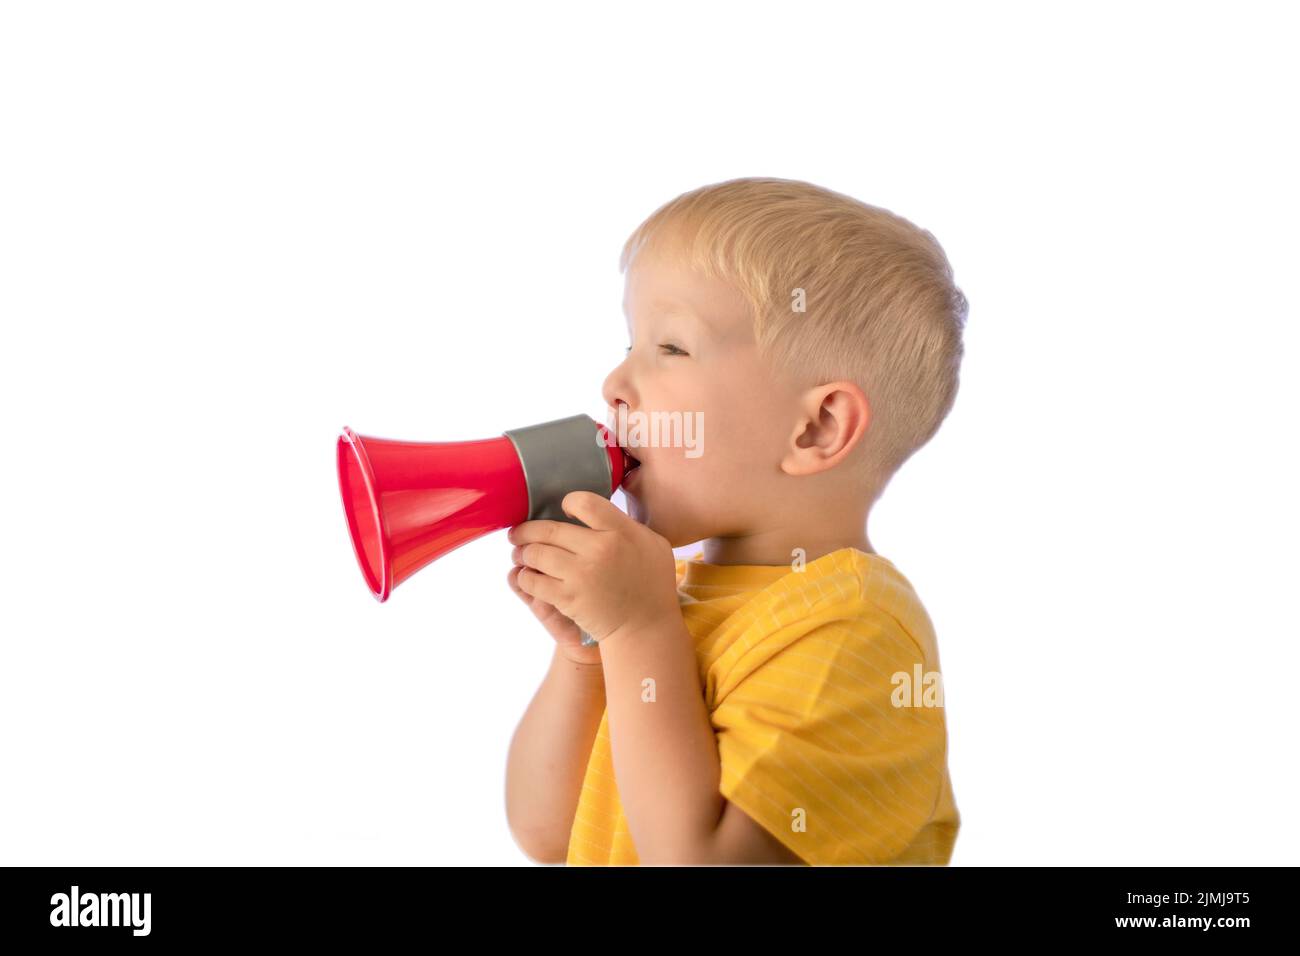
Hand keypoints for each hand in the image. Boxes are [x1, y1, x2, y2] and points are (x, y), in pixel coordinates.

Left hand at [508, 491, 679, 645]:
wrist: (646, 627)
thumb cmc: (651, 584)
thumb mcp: (652, 544)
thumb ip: (626, 524)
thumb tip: (597, 514)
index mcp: (621, 531)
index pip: (584, 502)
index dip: (569, 503)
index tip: (563, 511)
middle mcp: (599, 549)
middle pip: (549, 529)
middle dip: (527, 530)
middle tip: (518, 533)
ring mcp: (581, 574)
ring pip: (535, 553)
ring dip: (523, 553)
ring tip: (520, 555)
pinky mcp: (568, 598)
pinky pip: (533, 581)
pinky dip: (524, 577)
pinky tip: (526, 576)